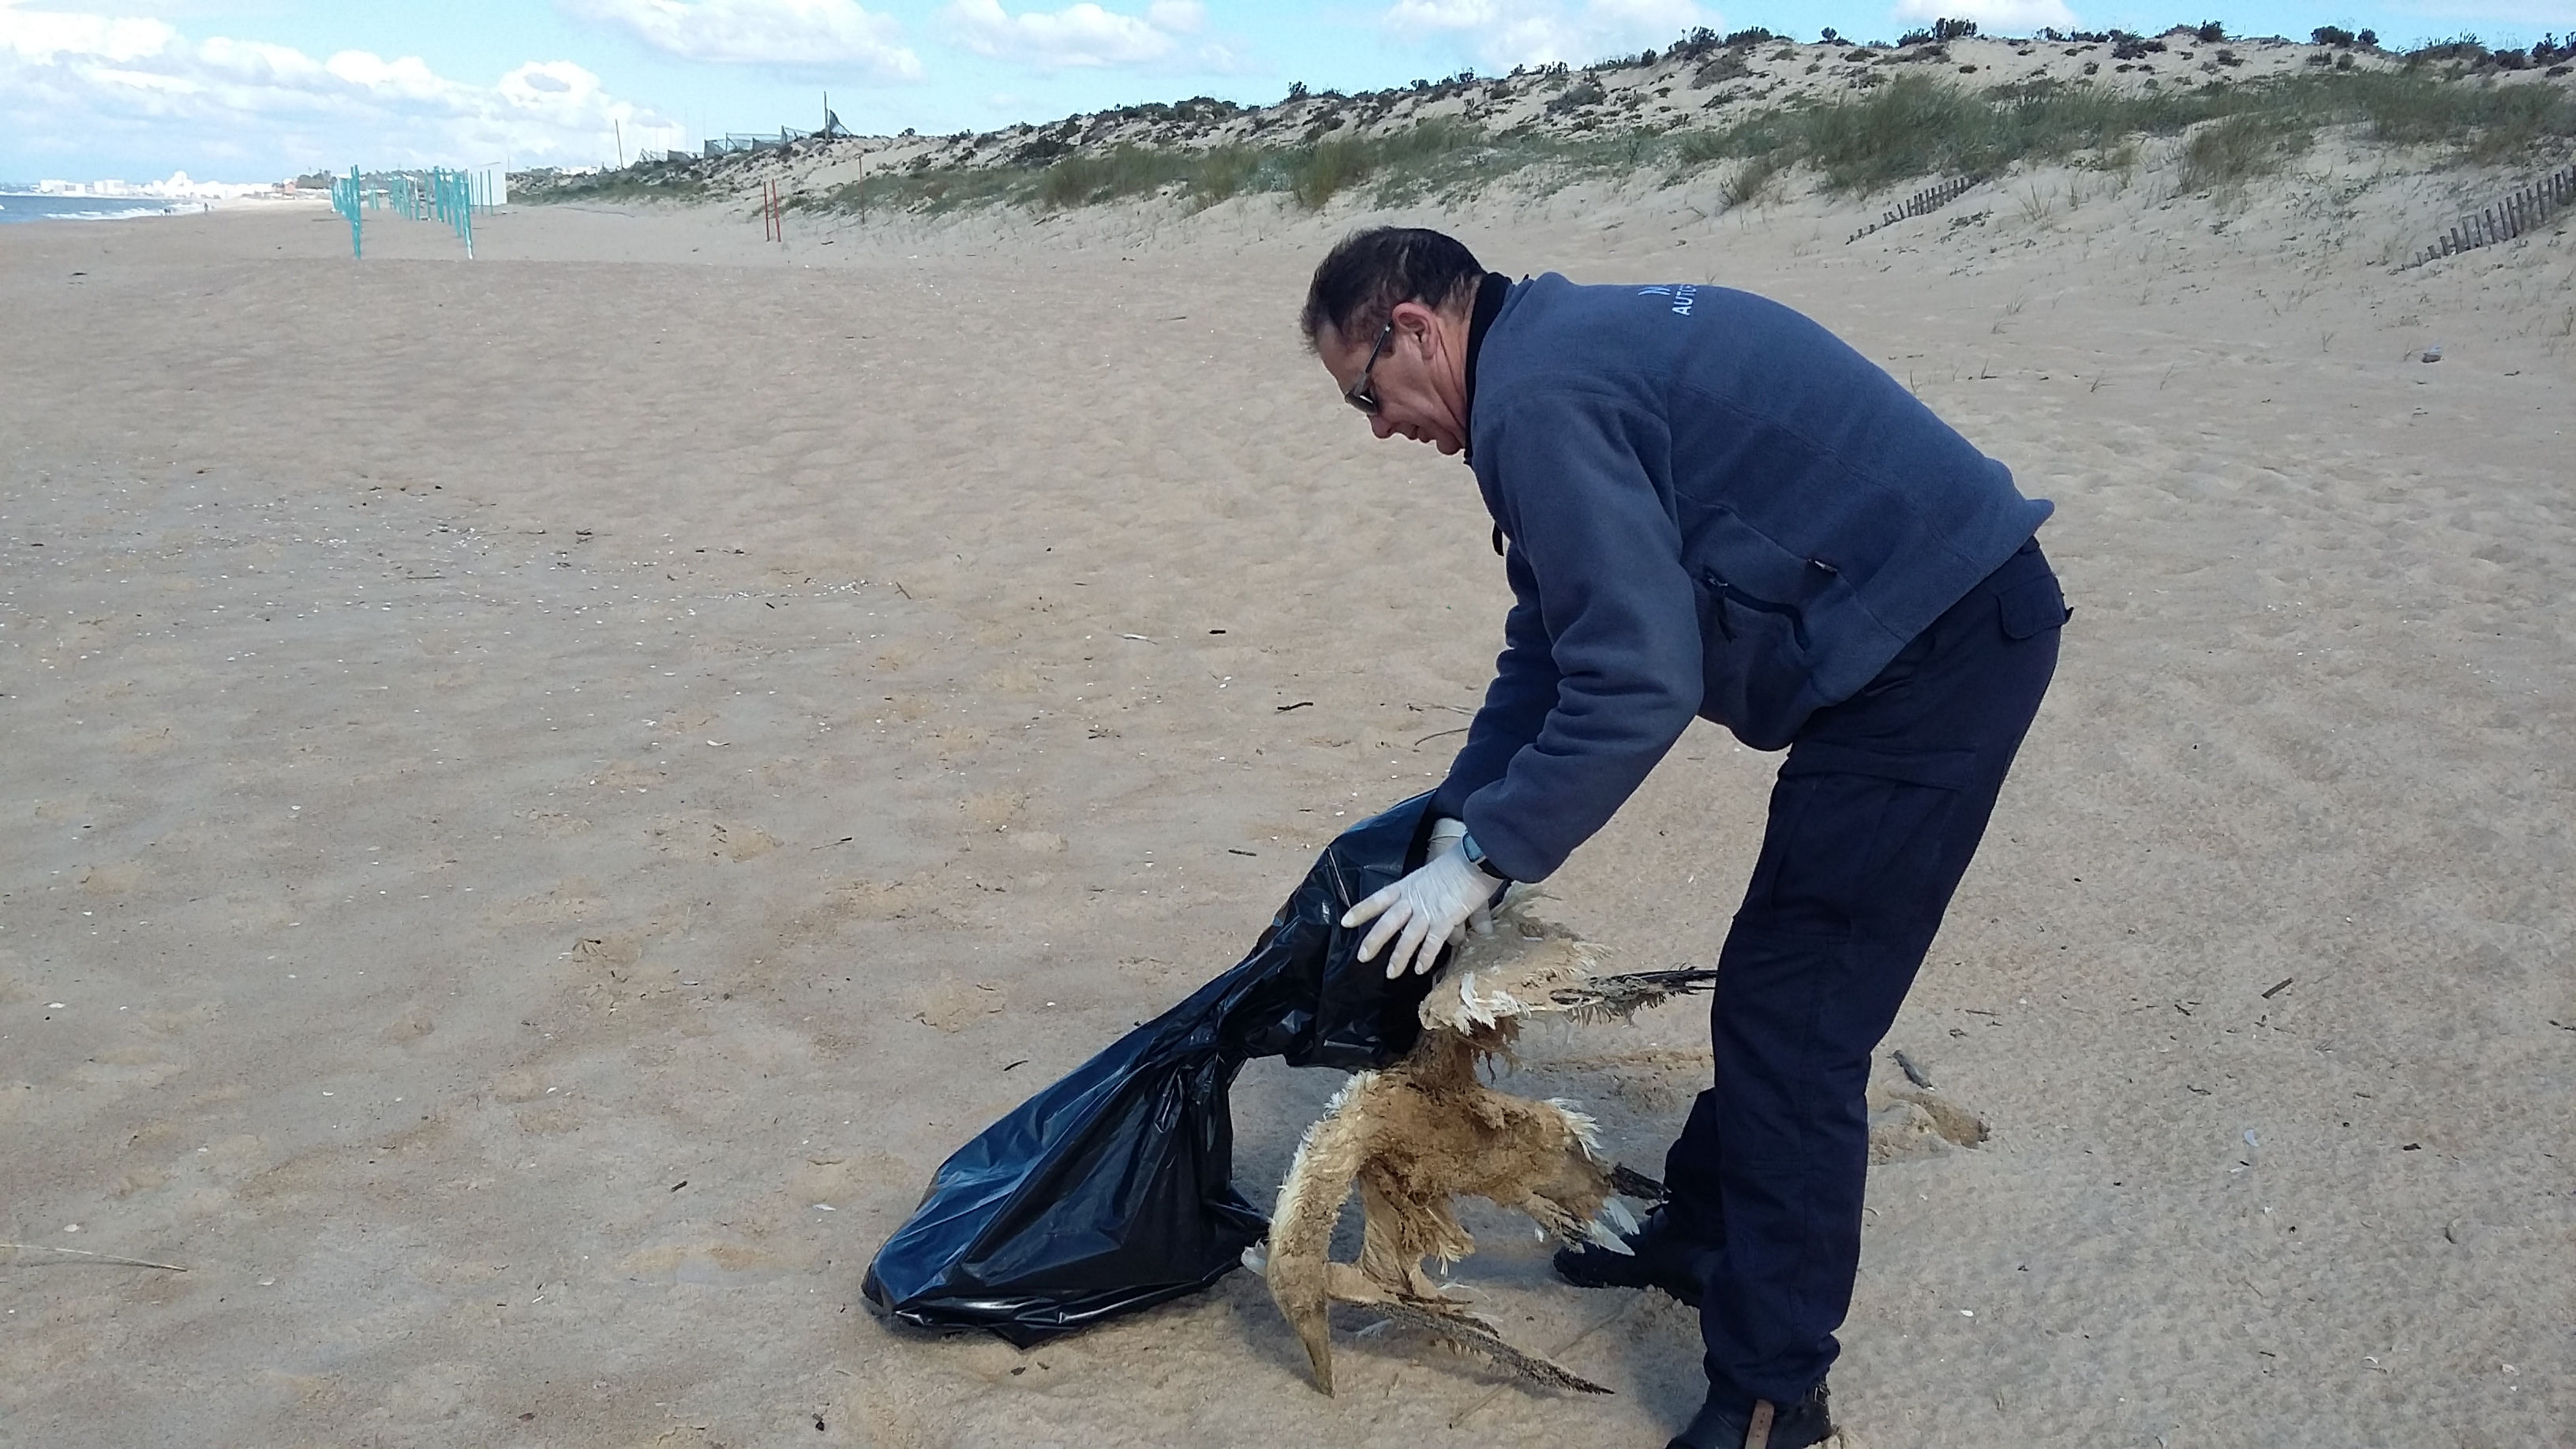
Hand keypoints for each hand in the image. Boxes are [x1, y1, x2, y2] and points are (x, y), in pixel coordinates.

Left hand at [1340, 833, 1499, 978]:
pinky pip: (1432, 942)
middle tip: (1361, 957)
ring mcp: (1428, 910)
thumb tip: (1460, 935)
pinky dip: (1425, 956)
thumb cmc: (1462, 864)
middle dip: (1373, 940)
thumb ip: (1448, 909)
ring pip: (1407, 937)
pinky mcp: (1445, 918)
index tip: (1345, 921)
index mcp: (1409, 885)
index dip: (1362, 910)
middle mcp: (1413, 898)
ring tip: (1391, 974)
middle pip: (1387, 922)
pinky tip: (1420, 969)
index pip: (1379, 898)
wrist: (1477, 856)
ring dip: (1399, 957)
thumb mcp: (1444, 882)